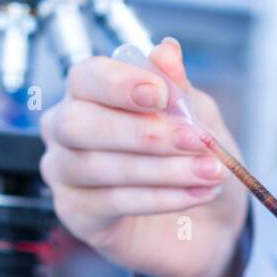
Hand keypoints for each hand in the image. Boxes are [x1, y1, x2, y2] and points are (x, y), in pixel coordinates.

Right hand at [39, 38, 248, 276]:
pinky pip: (112, 203)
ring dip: (162, 169)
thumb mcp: (199, 120)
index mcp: (91, 95)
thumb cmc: (194, 163)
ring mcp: (66, 175)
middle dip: (140, 132)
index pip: (86, 77)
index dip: (120, 83)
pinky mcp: (78, 216)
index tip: (160, 94)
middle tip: (192, 139)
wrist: (210, 225)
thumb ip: (180, 89)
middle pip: (77, 123)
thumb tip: (167, 50)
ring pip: (98, 166)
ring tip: (208, 171)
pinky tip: (195, 194)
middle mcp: (67, 131)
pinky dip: (160, 198)